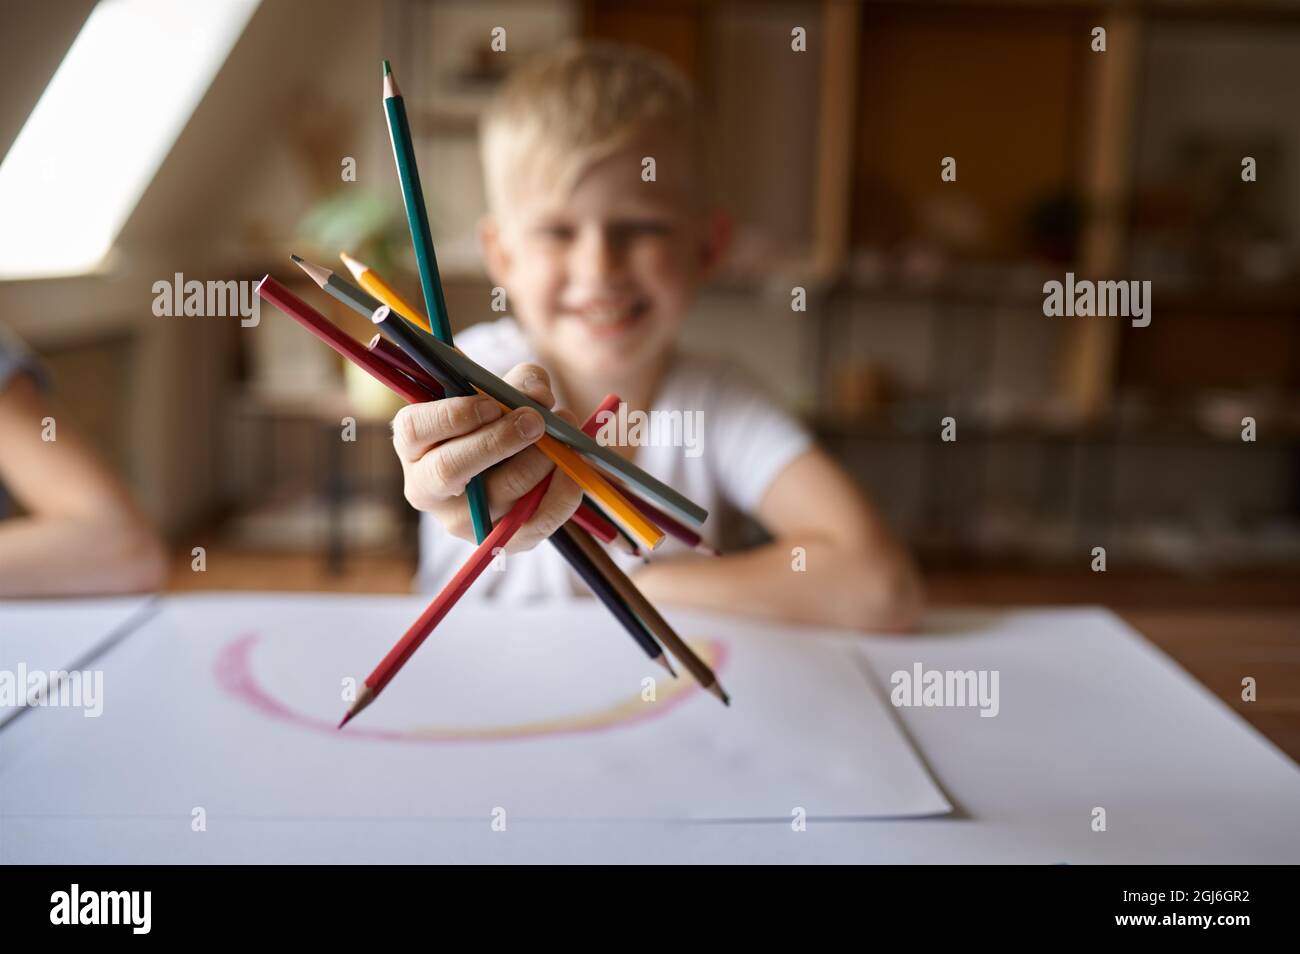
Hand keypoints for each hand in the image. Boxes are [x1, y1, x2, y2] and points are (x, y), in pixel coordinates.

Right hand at [392, 363, 581, 551]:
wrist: (510, 468)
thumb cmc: (496, 421)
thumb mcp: (502, 392)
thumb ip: (522, 383)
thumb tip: (540, 398)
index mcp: (413, 445)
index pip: (415, 429)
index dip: (454, 415)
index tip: (492, 404)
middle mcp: (427, 488)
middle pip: (450, 468)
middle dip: (498, 441)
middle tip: (536, 421)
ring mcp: (462, 521)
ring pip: (500, 493)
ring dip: (539, 460)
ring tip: (562, 436)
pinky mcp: (502, 541)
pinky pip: (537, 521)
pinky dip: (561, 492)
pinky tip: (571, 468)